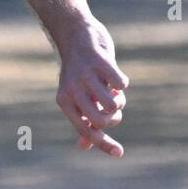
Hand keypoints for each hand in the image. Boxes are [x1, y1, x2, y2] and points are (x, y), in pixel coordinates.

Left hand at [56, 17, 129, 156]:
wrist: (75, 35)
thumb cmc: (78, 72)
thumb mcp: (75, 95)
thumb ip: (81, 119)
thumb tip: (85, 146)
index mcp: (64, 101)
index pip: (86, 130)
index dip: (103, 143)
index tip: (120, 153)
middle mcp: (71, 90)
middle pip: (101, 122)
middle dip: (114, 118)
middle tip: (113, 106)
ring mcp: (85, 76)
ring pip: (112, 105)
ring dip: (120, 101)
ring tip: (113, 90)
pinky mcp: (99, 61)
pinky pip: (120, 83)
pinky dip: (123, 83)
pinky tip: (115, 77)